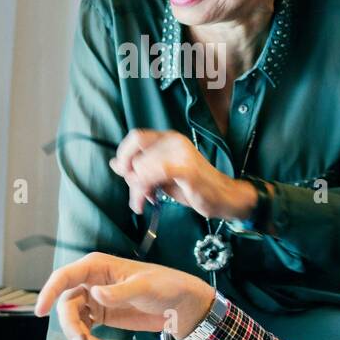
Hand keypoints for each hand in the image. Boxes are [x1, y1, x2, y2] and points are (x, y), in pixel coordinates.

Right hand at [34, 252, 215, 339]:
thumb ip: (119, 292)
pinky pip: (84, 329)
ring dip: (79, 338)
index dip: (49, 291)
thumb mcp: (144, 287)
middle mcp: (92, 281)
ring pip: (73, 319)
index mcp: (98, 266)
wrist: (181, 305)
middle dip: (70, 326)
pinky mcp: (102, 315)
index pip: (65, 276)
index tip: (39, 311)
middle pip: (66, 303)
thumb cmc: (165, 286)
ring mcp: (95, 299)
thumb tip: (95, 294)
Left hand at [110, 129, 256, 220]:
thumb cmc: (194, 188)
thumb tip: (114, 163)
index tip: (126, 176)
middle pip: (135, 152)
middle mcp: (173, 140)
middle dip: (130, 176)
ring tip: (145, 202)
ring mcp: (180, 152)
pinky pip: (155, 172)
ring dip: (137, 190)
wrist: (224, 199)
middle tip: (137, 194)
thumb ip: (141, 169)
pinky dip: (147, 186)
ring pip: (141, 166)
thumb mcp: (162, 177)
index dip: (124, 156)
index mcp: (167, 139)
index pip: (135, 137)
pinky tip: (152, 199)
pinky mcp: (186, 167)